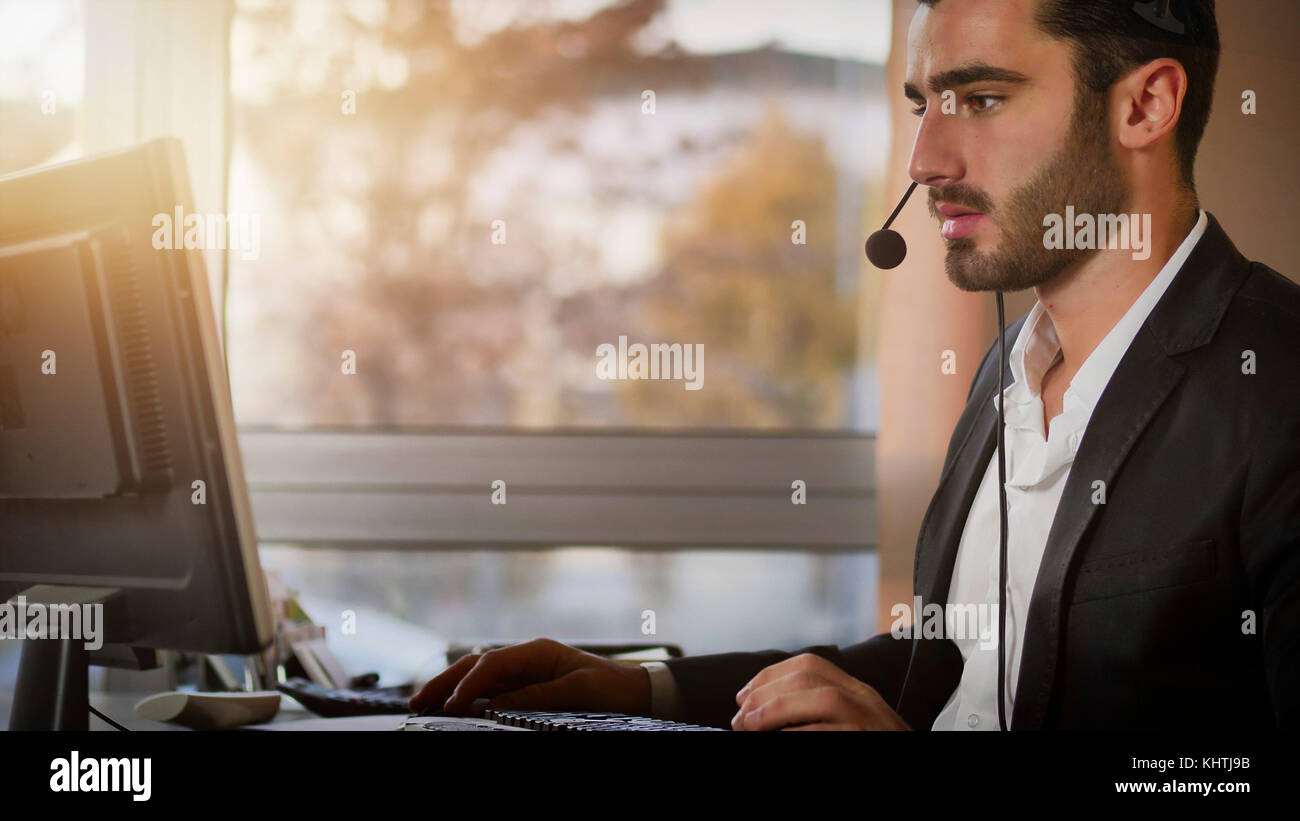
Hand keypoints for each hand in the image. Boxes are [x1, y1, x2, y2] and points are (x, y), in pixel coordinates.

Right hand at [408, 638, 651, 716]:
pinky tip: (450, 708)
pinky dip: (467, 698)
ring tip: (422, 704)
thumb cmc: (611, 690)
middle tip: (417, 703)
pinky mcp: (526, 687)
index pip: (490, 664)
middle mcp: (525, 658)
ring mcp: (523, 672)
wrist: (636, 693)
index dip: (467, 685)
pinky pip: (489, 691)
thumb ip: (533, 697)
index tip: (451, 707)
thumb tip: (493, 705)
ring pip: (476, 677)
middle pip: (474, 665)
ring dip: (449, 689)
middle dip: (443, 682)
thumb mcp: (575, 693)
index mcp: (536, 651)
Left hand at [731, 653, 910, 730]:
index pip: (809, 664)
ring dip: (776, 711)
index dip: (769, 676)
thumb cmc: (875, 742)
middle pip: (809, 676)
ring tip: (750, 726)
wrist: (919, 762)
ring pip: (821, 698)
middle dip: (765, 692)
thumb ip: (818, 710)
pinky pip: (829, 731)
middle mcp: (864, 699)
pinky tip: (778, 739)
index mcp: (857, 690)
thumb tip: (762, 713)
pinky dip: (797, 734)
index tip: (743, 696)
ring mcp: (869, 719)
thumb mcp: (851, 722)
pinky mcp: (867, 738)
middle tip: (739, 717)